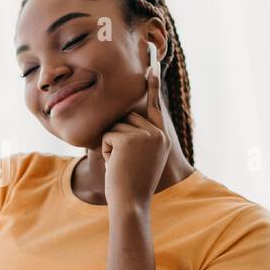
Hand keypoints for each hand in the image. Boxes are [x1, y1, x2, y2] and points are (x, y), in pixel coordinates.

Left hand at [100, 62, 171, 208]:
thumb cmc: (131, 186)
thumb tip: (125, 121)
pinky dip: (105, 150)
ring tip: (120, 164)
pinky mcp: (130, 138)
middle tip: (123, 161)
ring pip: (116, 126)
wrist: (131, 203)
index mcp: (163, 139)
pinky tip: (115, 164)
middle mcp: (158, 134)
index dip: (152, 86)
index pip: (156, 107)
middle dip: (117, 136)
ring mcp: (146, 135)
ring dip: (111, 145)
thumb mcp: (141, 161)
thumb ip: (140, 140)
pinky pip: (108, 135)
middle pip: (127, 117)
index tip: (151, 67)